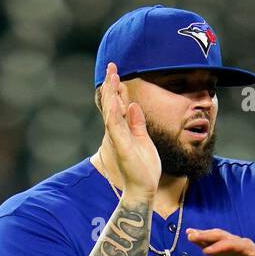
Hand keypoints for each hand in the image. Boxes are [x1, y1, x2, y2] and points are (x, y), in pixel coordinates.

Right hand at [100, 61, 160, 197]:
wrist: (143, 189)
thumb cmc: (143, 167)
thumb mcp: (143, 139)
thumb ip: (137, 122)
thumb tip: (134, 105)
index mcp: (122, 130)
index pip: (117, 104)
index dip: (116, 88)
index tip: (116, 72)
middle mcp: (116, 132)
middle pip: (111, 104)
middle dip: (111, 85)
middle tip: (112, 67)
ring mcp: (117, 139)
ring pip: (111, 112)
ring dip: (111, 95)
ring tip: (112, 77)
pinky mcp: (121, 147)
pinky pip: (115, 127)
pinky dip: (114, 113)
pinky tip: (115, 100)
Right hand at [187, 228, 254, 255]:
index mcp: (248, 248)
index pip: (232, 245)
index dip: (220, 247)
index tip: (206, 252)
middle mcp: (238, 243)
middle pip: (222, 236)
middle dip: (208, 236)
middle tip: (192, 236)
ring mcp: (230, 246)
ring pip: (216, 237)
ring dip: (203, 235)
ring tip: (188, 234)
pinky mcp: (224, 252)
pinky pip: (212, 244)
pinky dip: (202, 240)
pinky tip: (190, 236)